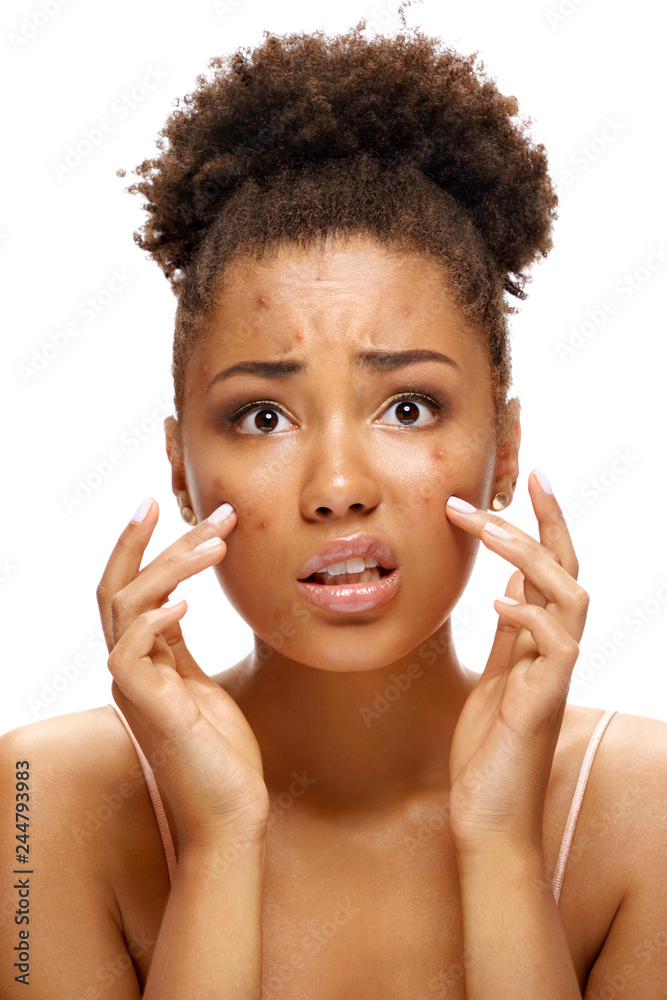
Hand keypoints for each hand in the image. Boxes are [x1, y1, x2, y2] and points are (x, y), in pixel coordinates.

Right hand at [96, 498, 269, 851]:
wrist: (229, 817)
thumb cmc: (221, 756)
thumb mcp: (202, 687)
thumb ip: (181, 649)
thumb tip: (178, 605)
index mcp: (143, 661)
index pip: (131, 589)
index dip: (145, 545)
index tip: (169, 504)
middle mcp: (129, 668)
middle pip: (121, 586)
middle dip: (158, 540)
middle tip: (214, 510)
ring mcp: (133, 686)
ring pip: (127, 604)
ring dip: (172, 565)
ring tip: (218, 542)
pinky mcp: (144, 707)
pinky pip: (130, 650)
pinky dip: (155, 618)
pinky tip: (190, 602)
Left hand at [444, 470, 588, 853]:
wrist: (487, 819)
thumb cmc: (488, 751)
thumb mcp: (493, 679)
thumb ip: (508, 637)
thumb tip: (508, 589)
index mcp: (539, 643)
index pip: (551, 570)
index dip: (546, 523)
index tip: (531, 477)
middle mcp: (554, 653)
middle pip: (568, 571)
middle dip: (549, 520)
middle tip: (525, 475)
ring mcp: (553, 676)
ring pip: (569, 597)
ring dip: (531, 555)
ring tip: (489, 524)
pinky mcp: (544, 702)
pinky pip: (555, 646)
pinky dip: (528, 615)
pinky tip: (496, 600)